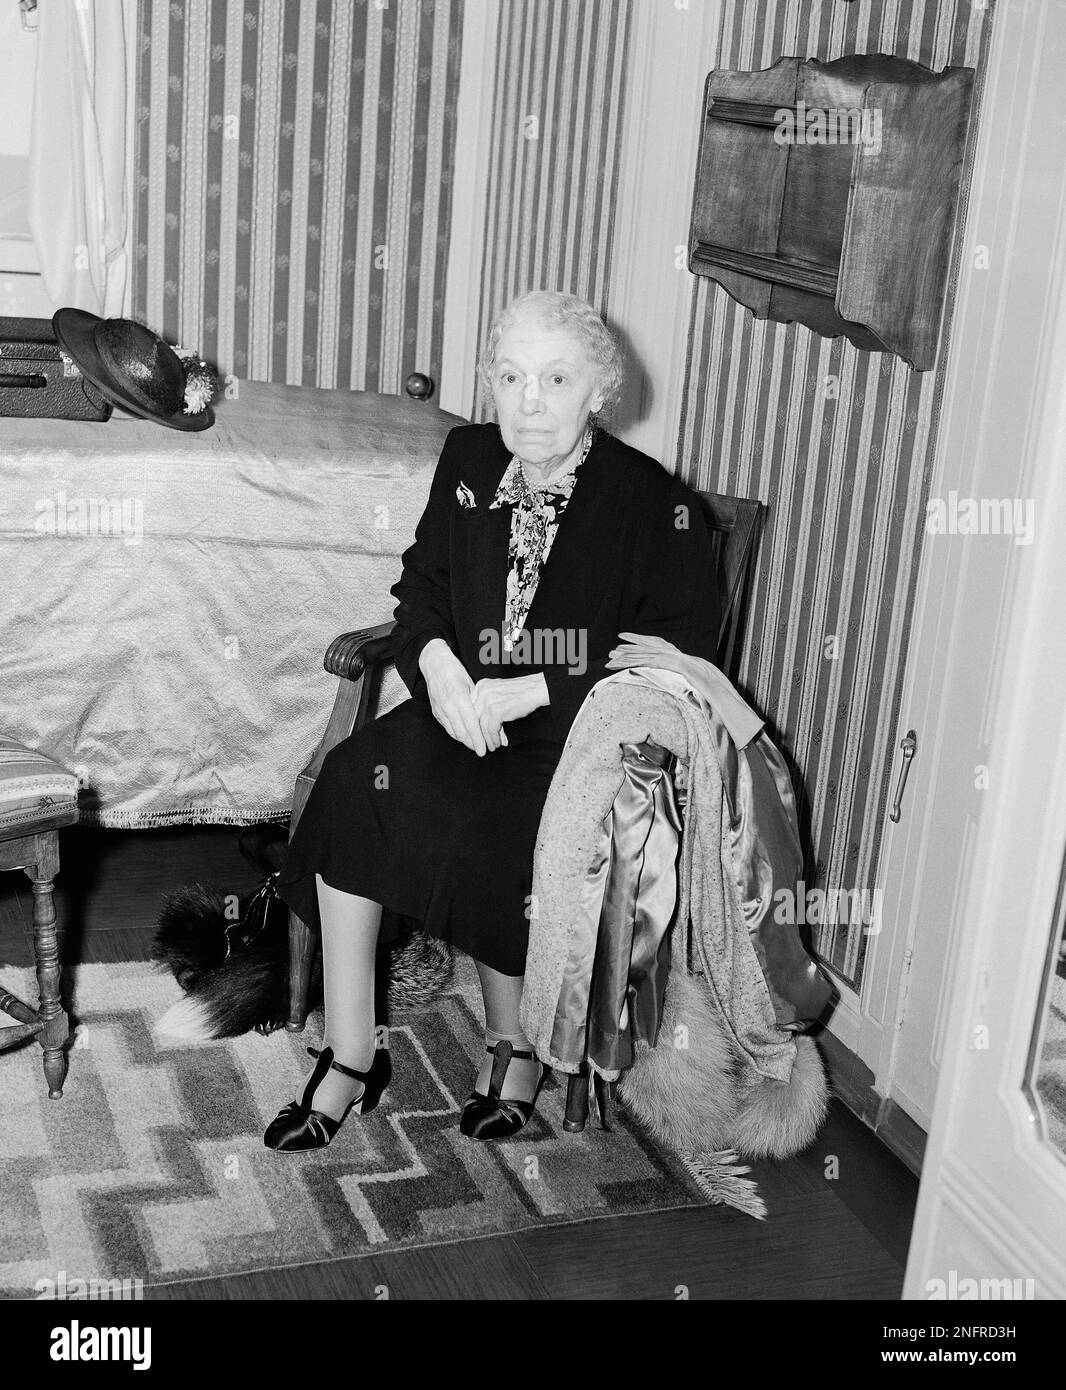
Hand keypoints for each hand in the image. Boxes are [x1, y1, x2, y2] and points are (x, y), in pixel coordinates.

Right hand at [419, 639, 486, 755]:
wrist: (434, 664)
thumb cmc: (456, 671)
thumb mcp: (472, 684)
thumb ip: (478, 702)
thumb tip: (491, 717)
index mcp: (460, 698)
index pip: (470, 725)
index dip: (477, 740)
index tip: (484, 750)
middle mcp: (448, 706)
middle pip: (461, 733)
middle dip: (472, 744)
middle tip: (482, 750)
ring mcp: (440, 710)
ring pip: (453, 732)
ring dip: (464, 741)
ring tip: (475, 745)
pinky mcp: (435, 711)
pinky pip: (447, 727)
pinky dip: (456, 734)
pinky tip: (463, 736)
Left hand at [470, 675, 548, 750]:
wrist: (535, 689)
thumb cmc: (520, 692)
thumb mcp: (498, 692)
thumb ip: (486, 702)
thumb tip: (479, 722)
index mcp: (481, 686)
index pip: (471, 708)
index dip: (473, 724)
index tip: (475, 735)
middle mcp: (482, 692)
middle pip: (474, 717)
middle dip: (478, 734)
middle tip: (481, 744)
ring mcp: (488, 701)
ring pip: (482, 725)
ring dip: (487, 739)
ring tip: (492, 746)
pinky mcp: (496, 710)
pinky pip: (491, 729)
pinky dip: (494, 738)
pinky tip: (498, 743)